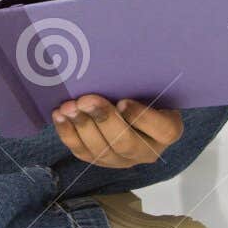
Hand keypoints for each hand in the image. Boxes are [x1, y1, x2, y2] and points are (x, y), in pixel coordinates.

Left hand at [51, 95, 182, 167]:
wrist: (132, 105)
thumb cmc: (144, 91)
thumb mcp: (152, 85)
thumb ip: (142, 82)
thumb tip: (122, 66)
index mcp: (168, 131)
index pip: (162, 130)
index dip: (141, 117)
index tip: (122, 101)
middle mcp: (147, 151)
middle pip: (126, 143)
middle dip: (103, 120)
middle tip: (86, 100)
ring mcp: (122, 160)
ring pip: (101, 151)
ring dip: (82, 127)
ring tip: (69, 106)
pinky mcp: (100, 161)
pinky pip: (82, 152)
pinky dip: (68, 133)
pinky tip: (60, 115)